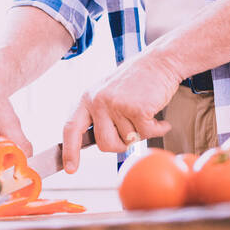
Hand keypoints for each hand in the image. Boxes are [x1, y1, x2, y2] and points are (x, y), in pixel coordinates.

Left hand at [61, 49, 182, 171]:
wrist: (160, 61)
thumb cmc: (137, 80)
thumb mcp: (109, 93)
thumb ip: (100, 116)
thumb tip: (101, 145)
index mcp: (88, 98)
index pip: (71, 128)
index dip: (70, 151)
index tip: (70, 169)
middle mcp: (98, 101)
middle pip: (105, 144)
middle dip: (122, 144)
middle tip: (133, 128)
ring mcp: (116, 105)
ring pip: (129, 140)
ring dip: (142, 131)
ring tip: (145, 109)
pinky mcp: (137, 109)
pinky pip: (147, 134)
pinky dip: (158, 128)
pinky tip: (158, 115)